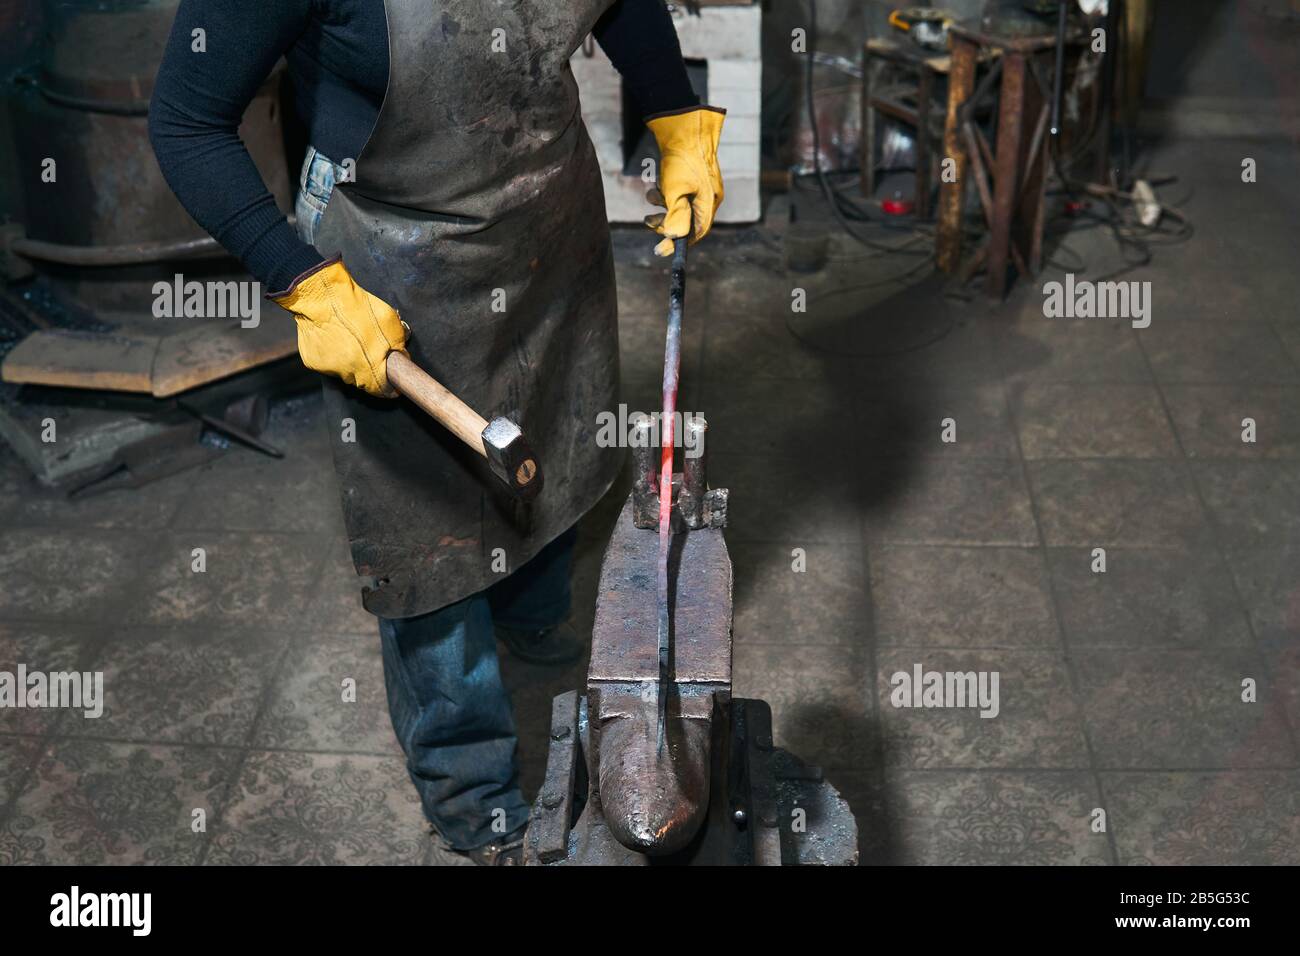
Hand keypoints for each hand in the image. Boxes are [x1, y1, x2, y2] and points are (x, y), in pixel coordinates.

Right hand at [271, 256, 406, 396]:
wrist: (324, 296)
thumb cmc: (359, 308)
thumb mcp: (391, 323)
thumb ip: (398, 345)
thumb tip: (401, 358)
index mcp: (371, 368)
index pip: (382, 390)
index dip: (389, 388)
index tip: (393, 386)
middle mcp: (349, 373)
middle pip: (363, 382)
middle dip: (370, 374)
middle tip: (371, 355)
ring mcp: (329, 369)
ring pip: (344, 373)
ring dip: (350, 364)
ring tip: (351, 342)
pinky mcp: (313, 362)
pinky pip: (327, 364)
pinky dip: (332, 356)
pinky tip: (334, 339)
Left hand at [644, 106, 725, 256]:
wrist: (683, 128)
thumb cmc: (681, 162)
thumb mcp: (675, 192)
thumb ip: (675, 217)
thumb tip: (675, 237)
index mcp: (709, 202)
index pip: (696, 232)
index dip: (678, 243)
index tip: (659, 250)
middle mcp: (709, 196)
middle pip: (687, 220)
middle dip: (666, 222)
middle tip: (648, 222)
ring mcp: (702, 185)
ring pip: (680, 205)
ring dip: (663, 205)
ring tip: (651, 196)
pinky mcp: (692, 176)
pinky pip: (679, 192)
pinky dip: (666, 192)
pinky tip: (656, 183)